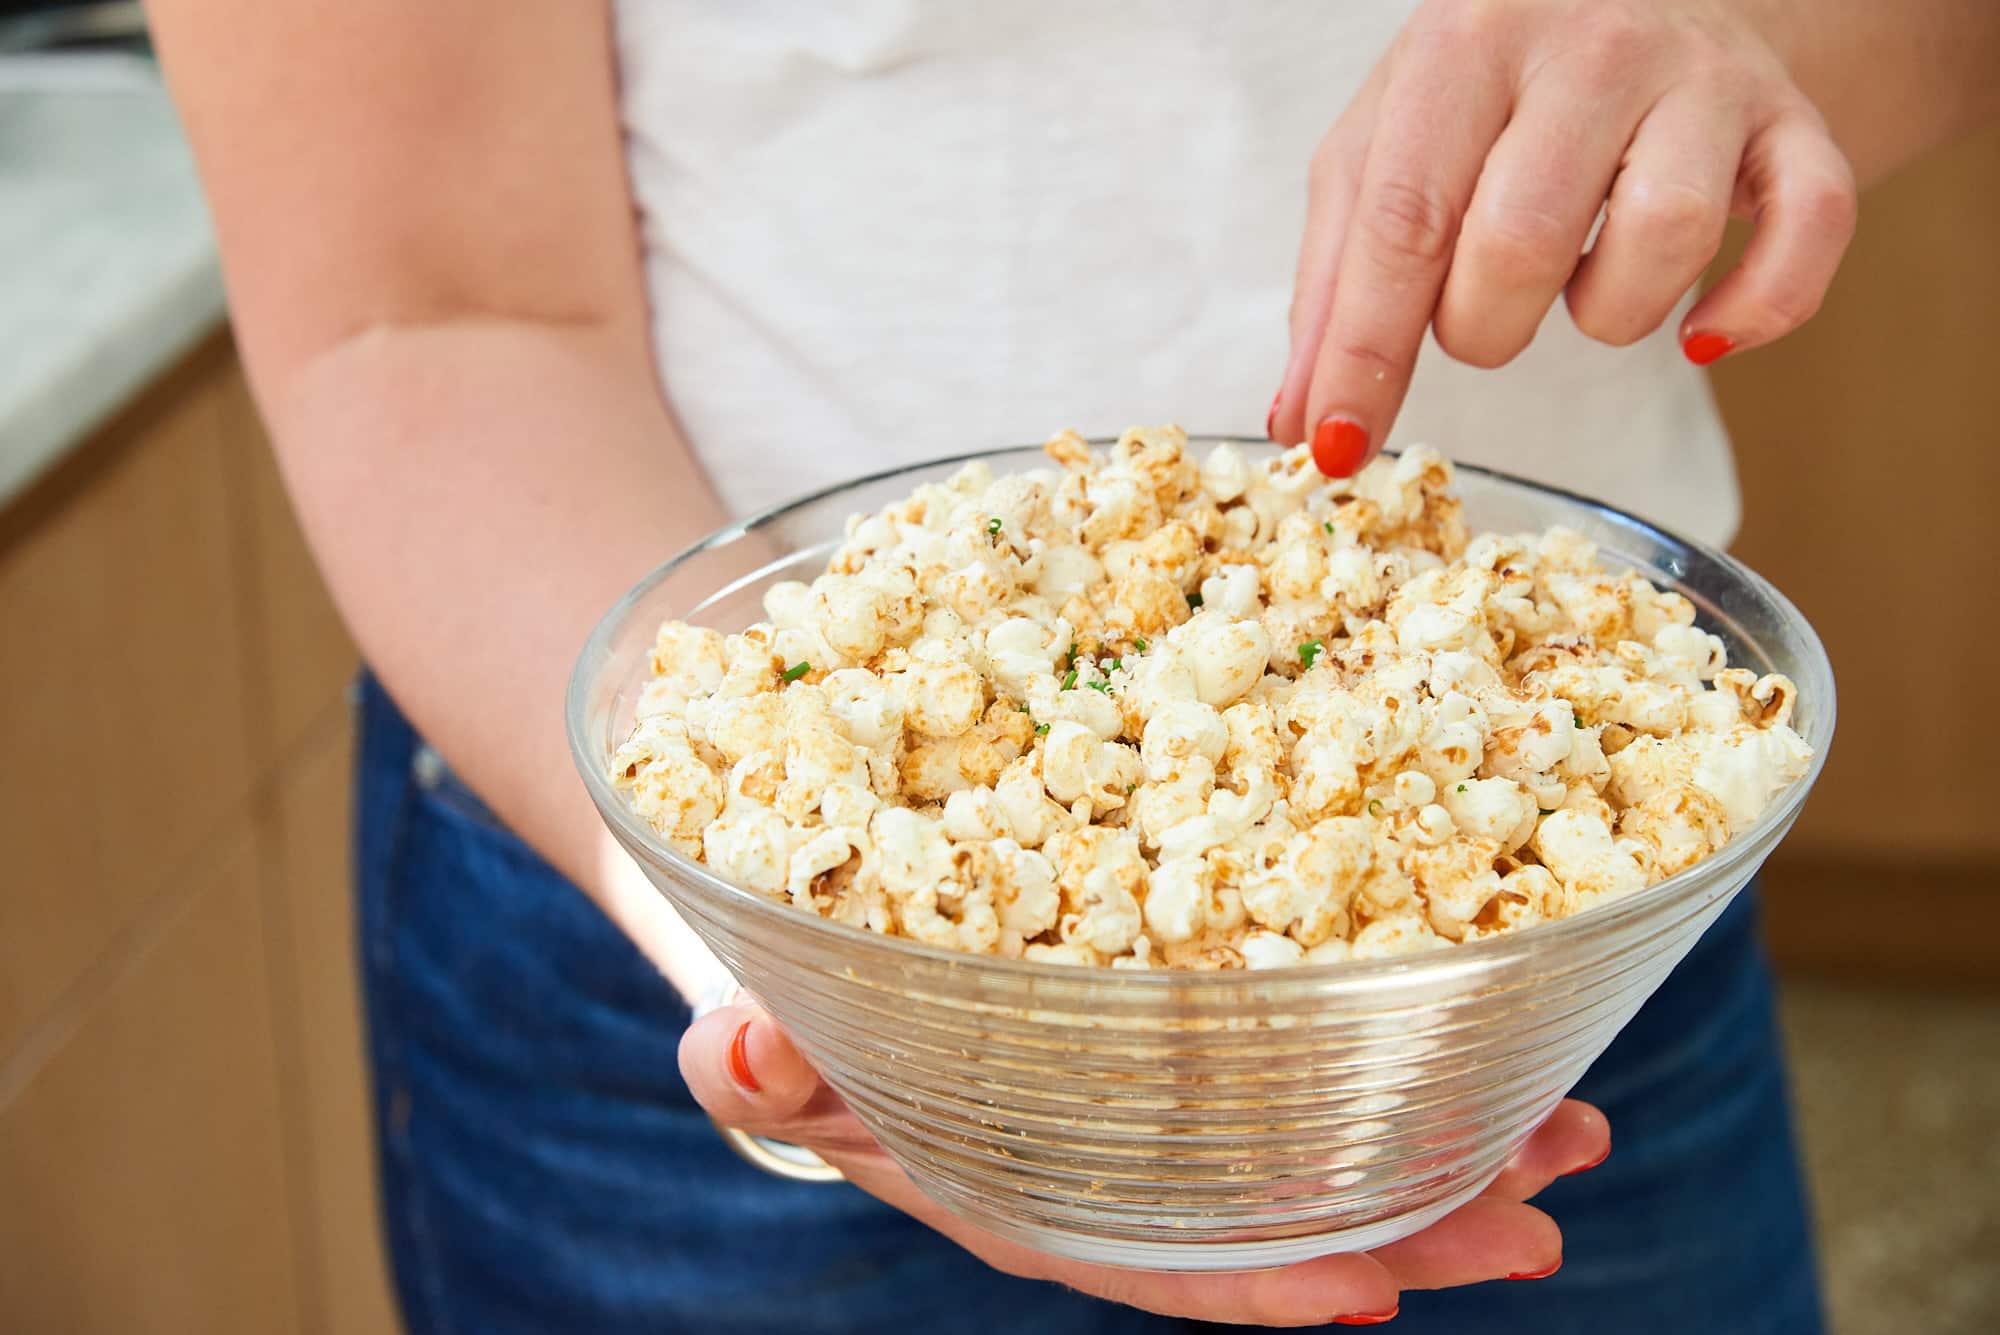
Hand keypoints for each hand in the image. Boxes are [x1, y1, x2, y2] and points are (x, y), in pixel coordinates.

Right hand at [683, 1002, 1610, 1326]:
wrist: (814, 925)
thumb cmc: (792, 997)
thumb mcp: (763, 1030)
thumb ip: (757, 1063)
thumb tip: (741, 1057)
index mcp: (1023, 1190)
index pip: (1151, 1262)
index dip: (1258, 1288)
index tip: (1378, 1295)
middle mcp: (1111, 1162)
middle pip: (1271, 1217)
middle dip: (1410, 1222)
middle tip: (1541, 1208)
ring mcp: (1155, 1097)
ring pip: (1314, 1137)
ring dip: (1443, 1139)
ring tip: (1571, 1126)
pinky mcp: (1184, 1019)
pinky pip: (1305, 1043)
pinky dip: (1396, 1042)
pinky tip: (1491, 1025)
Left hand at [1269, 0, 1858, 475]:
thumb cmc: (1492, 97)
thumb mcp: (1383, 153)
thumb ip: (1335, 283)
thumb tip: (1304, 421)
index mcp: (1466, 43)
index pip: (1405, 218)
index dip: (1366, 348)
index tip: (1340, 443)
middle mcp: (1592, 45)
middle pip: (1523, 240)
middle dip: (1482, 329)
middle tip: (1482, 317)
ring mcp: (1706, 80)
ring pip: (1664, 240)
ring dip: (1609, 316)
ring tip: (1583, 287)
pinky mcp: (1796, 126)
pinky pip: (1808, 235)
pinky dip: (1757, 308)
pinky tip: (1700, 330)